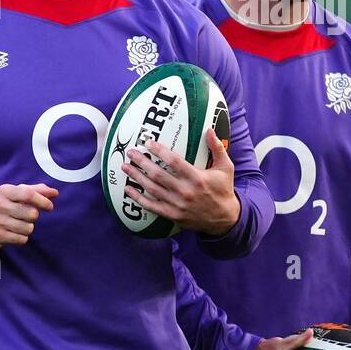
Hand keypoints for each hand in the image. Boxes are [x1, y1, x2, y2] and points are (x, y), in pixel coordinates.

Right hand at [0, 183, 58, 252]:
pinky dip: (21, 238)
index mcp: (4, 191)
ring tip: (17, 225)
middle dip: (34, 217)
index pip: (29, 194)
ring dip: (27, 228)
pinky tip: (12, 233)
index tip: (49, 206)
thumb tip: (54, 192)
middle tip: (26, 216)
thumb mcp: (14, 194)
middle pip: (32, 214)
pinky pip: (22, 239)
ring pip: (28, 228)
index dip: (43, 201)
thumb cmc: (2, 206)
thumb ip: (35, 190)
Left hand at [123, 129, 239, 235]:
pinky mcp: (172, 215)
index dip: (159, 151)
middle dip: (141, 162)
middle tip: (130, 153)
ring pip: (152, 189)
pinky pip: (151, 206)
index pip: (174, 161)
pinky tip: (128, 189)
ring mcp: (177, 205)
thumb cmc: (223, 190)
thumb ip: (217, 148)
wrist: (225, 219)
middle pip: (158, 174)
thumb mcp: (226, 168)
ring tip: (125, 167)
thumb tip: (209, 129)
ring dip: (136, 177)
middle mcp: (185, 191)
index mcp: (197, 178)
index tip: (147, 143)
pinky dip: (138, 198)